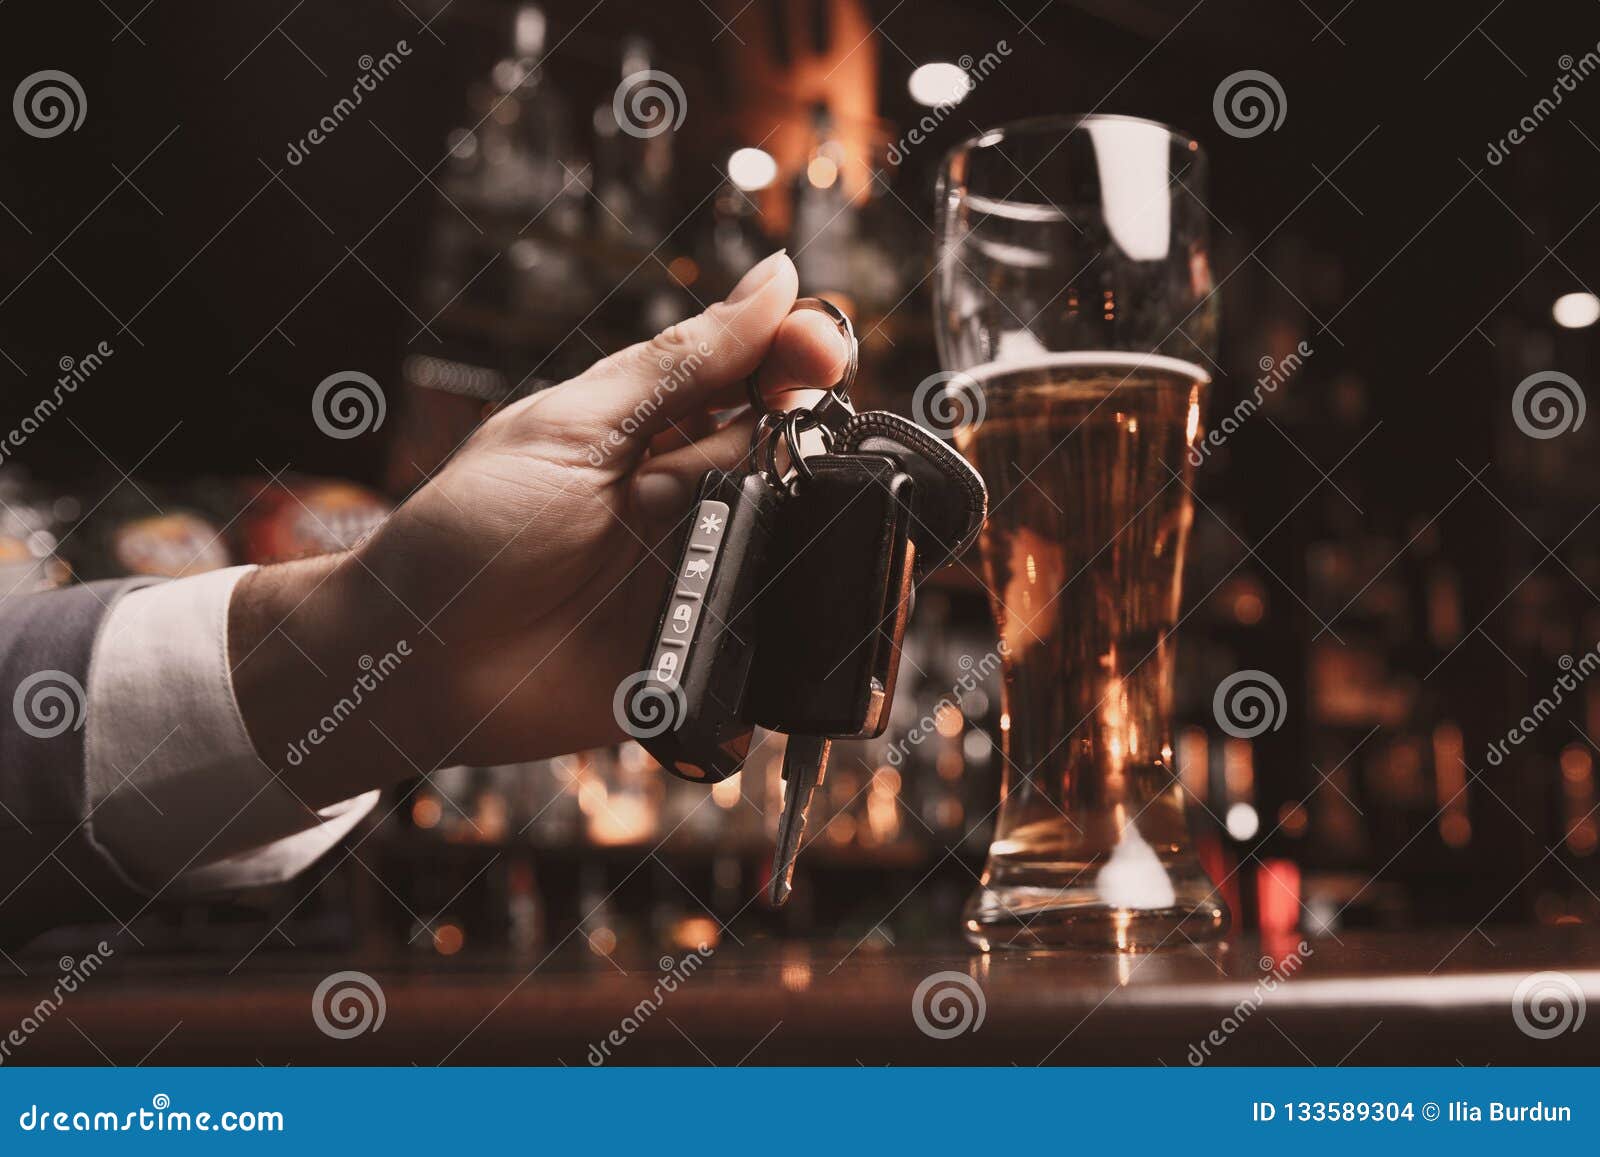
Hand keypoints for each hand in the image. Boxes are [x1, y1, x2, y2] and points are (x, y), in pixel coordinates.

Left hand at [230, 253, 849, 802]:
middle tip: (820, 432)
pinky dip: (798, 627)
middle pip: (790, 455)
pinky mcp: (701, 658)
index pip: (753, 378)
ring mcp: (696, 579)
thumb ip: (678, 365)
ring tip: (829, 517)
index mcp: (653, 433)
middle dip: (820, 436)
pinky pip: (773, 640)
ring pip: (796, 544)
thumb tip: (773, 279)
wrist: (412, 665)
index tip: (819, 349)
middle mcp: (685, 501)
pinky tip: (808, 603)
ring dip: (819, 530)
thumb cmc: (466, 533)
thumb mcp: (572, 430)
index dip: (796, 356)